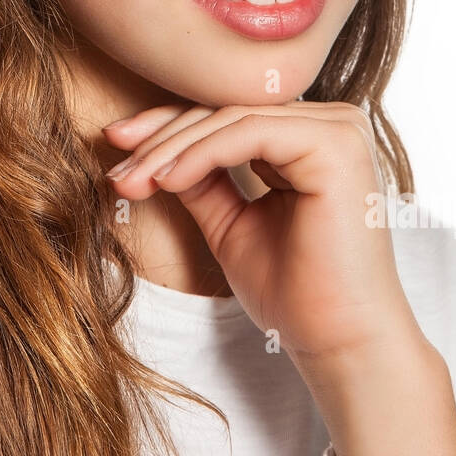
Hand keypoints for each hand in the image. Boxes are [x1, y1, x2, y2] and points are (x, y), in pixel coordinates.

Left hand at [103, 100, 419, 359]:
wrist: (337, 344)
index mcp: (314, 137)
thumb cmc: (295, 294)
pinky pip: (249, 133)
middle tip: (116, 170)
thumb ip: (200, 178)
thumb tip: (146, 149)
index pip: (229, 116)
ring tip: (131, 181)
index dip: (168, 129)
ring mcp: (340, 129)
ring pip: (232, 119)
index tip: (116, 150)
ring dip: (171, 149)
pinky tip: (166, 180)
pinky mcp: (336, 145)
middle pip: (228, 111)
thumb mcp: (230, 222)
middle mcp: (333, 123)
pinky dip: (200, 154)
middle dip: (161, 138)